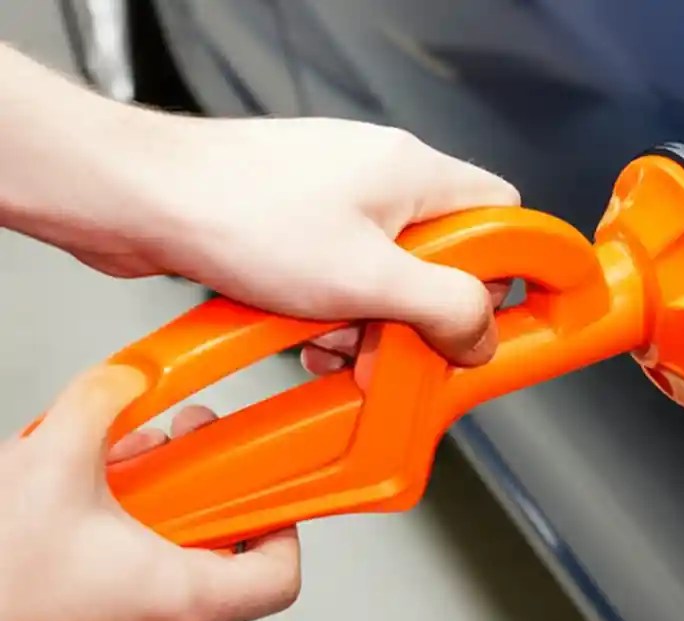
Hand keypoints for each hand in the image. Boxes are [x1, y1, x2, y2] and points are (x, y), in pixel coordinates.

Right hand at [0, 365, 300, 620]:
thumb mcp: (46, 465)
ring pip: (166, 586)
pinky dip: (113, 569)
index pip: (279, 576)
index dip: (279, 526)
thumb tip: (126, 379)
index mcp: (182, 603)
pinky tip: (70, 535)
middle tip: (164, 465)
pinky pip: (126, 611)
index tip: (260, 491)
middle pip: (217, 568)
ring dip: (146, 531)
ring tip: (99, 497)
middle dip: (192, 503)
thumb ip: (100, 402)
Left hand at [57, 113, 518, 367]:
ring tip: (332, 341)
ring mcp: (337, 201)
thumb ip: (444, 308)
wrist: (139, 198)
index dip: (509, 271)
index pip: (503, 216)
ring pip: (387, 278)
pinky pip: (340, 279)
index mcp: (415, 174)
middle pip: (443, 261)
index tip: (506, 314)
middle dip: (420, 317)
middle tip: (398, 348)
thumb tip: (484, 335)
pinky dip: (329, 313)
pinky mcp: (297, 224)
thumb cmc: (237, 212)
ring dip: (368, 324)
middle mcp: (381, 180)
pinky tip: (302, 332)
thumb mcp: (366, 279)